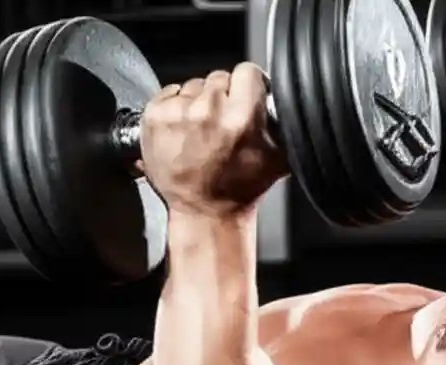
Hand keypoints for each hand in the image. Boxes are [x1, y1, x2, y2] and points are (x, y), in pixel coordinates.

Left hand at [140, 63, 287, 218]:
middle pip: (219, 77)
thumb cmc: (240, 189)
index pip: (247, 71)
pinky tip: (184, 133)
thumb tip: (291, 99)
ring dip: (198, 104)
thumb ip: (286, 123)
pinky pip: (170, 94)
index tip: (246, 98)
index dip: (249, 85)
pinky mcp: (154, 116)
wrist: (204, 211)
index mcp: (241, 117)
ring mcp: (178, 113)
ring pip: (194, 86)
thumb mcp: (279, 157)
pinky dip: (176, 109)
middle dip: (224, 98)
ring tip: (202, 133)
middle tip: (223, 126)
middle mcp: (208, 111)